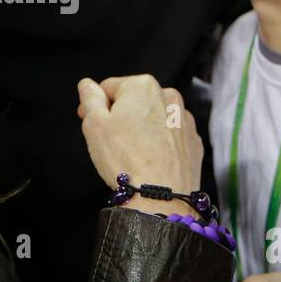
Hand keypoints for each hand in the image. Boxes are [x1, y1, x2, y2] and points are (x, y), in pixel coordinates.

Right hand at [77, 75, 201, 206]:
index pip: (109, 87)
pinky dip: (159, 144)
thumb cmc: (125, 158)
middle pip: (134, 101)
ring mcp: (185, 120)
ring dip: (141, 130)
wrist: (160, 197)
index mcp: (143, 86)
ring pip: (153, 119)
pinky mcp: (193, 142)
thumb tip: (87, 85)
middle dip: (120, 117)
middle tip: (111, 142)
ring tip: (131, 154)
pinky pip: (169, 137)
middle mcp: (169, 96)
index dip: (95, 106)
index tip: (91, 123)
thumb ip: (90, 98)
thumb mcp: (94, 124)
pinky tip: (149, 160)